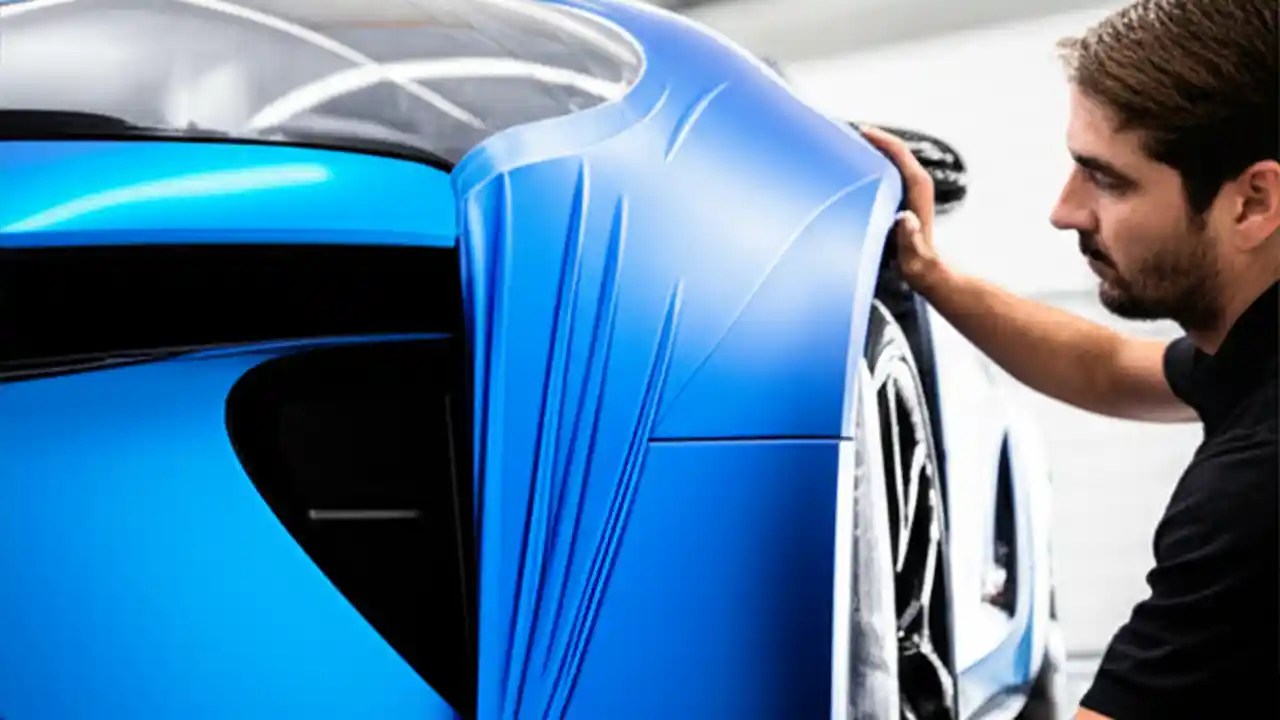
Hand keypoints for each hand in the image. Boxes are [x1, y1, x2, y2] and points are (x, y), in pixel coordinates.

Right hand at [859, 124, 944, 293]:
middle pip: (894, 149)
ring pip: (890, 157)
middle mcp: (917, 182)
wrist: (925, 269)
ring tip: (844, 143)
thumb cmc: (916, 263)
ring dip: (870, 148)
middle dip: (872, 137)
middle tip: (844, 131)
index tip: (861, 130)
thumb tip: (906, 219)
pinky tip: (852, 166)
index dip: (881, 139)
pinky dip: (871, 161)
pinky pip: (886, 168)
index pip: (900, 153)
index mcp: (918, 188)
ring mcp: (910, 187)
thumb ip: (910, 239)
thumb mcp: (912, 255)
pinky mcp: (903, 193)